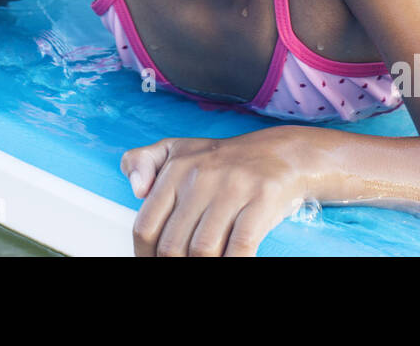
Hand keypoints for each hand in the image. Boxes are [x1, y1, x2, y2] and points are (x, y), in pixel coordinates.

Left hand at [120, 126, 311, 256]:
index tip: (152, 262)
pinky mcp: (261, 199)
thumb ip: (143, 162)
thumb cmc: (225, 160)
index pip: (145, 225)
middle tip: (182, 268)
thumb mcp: (178, 149)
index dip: (145, 255)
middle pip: (172, 245)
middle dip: (174, 265)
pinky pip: (240, 247)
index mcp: (176, 168)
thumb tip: (135, 190)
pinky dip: (233, 263)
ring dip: (203, 267)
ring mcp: (232, 188)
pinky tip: (232, 263)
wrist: (284, 153)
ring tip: (207, 265)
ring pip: (202, 250)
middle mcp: (200, 176)